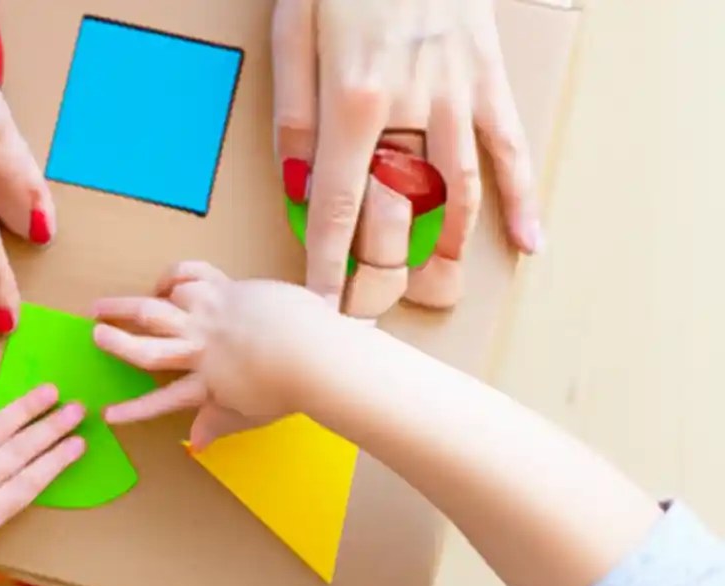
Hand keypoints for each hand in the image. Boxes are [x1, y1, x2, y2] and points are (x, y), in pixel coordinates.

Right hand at [92, 261, 345, 448]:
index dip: (133, 410)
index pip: (162, 400)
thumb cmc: (290, 386)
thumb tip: (196, 444)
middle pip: (146, 345)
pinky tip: (164, 282)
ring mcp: (208, 313)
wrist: (312, 349)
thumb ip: (218, 424)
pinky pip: (189, 274)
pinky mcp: (223, 287)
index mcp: (205, 382)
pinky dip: (172, 276)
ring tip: (104, 304)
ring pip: (156, 306)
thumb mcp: (250, 412)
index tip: (108, 416)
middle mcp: (198, 347)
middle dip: (115, 341)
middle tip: (93, 334)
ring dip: (126, 304)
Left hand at [273, 0, 540, 315]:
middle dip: (384, 272)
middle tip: (372, 314)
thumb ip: (295, 116)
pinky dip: (522, 199)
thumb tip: (298, 186)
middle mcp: (411, 107)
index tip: (324, 305)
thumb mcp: (293, 35)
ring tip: (436, 296)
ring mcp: (459, 95)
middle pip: (401, 213)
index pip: (340, 206)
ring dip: (449, 253)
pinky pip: (511, 149)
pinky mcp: (489, 79)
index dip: (330, 264)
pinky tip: (528, 242)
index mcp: (353, 101)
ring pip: (458, 194)